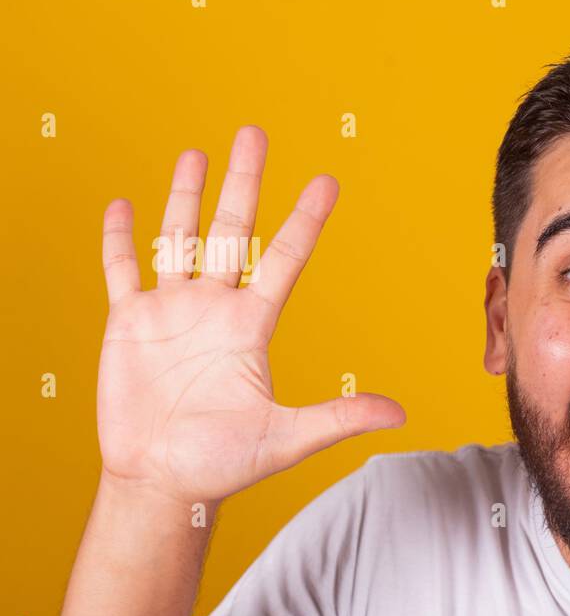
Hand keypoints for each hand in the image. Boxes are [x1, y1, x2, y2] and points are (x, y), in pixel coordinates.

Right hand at [97, 126, 403, 504]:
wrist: (163, 482)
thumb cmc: (225, 464)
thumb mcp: (289, 438)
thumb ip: (340, 418)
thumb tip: (401, 415)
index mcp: (253, 326)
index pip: (284, 258)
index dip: (304, 219)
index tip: (327, 181)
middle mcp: (216, 308)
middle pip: (232, 231)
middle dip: (244, 182)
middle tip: (256, 133)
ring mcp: (171, 311)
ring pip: (179, 238)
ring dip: (186, 196)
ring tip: (197, 153)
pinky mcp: (128, 324)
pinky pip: (123, 271)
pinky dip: (121, 239)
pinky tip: (124, 206)